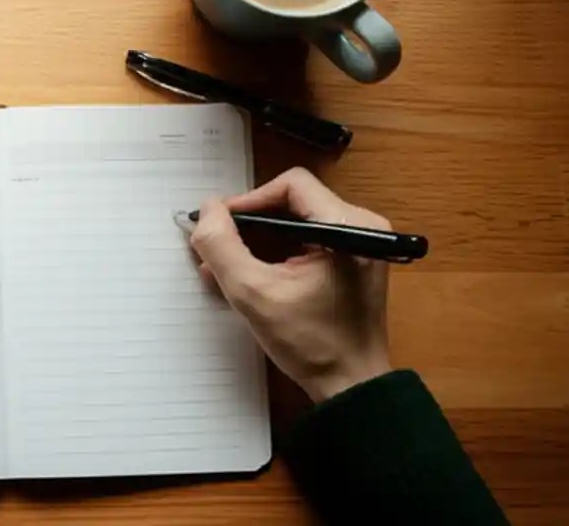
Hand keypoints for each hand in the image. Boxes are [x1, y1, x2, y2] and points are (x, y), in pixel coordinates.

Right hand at [189, 168, 391, 401]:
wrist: (351, 385)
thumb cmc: (311, 344)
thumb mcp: (253, 295)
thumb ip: (222, 247)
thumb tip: (207, 210)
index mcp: (347, 227)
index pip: (292, 185)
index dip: (250, 199)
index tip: (221, 224)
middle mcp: (361, 226)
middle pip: (293, 200)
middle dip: (250, 221)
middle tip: (220, 245)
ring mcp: (360, 242)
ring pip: (297, 219)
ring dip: (259, 237)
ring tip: (228, 263)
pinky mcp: (353, 259)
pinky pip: (307, 238)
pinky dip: (276, 250)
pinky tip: (252, 272)